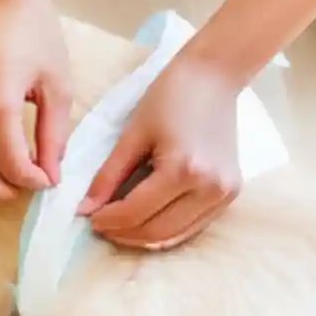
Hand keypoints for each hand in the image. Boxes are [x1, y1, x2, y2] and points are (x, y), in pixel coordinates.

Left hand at [78, 53, 242, 249]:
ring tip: (118, 226)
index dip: (108, 220)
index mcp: (183, 169)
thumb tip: (85, 209)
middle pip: (157, 231)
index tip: (87, 217)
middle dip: (123, 233)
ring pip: (175, 236)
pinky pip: (193, 227)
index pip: (136, 212)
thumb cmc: (170, 97)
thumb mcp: (133, 134)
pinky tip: (145, 221)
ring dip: (144, 238)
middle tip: (99, 224)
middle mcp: (209, 188)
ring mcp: (224, 195)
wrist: (214, 77)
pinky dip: (166, 231)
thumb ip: (108, 175)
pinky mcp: (230, 195)